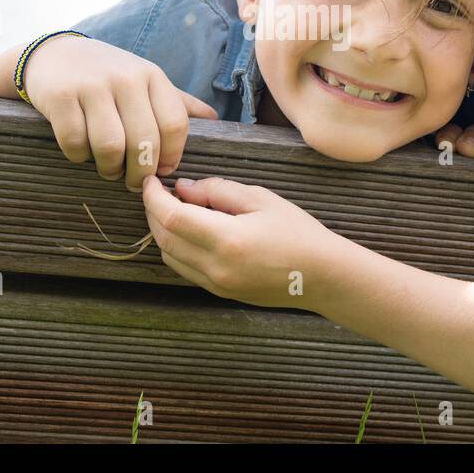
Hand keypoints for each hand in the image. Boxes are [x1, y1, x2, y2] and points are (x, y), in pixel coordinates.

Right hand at [23, 34, 217, 190]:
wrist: (53, 55)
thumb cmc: (107, 75)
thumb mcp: (144, 80)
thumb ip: (176, 102)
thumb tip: (213, 121)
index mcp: (152, 76)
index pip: (175, 125)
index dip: (172, 157)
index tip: (162, 172)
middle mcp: (125, 78)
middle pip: (145, 142)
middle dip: (140, 172)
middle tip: (133, 181)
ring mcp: (92, 85)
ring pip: (111, 147)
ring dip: (109, 169)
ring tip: (108, 169)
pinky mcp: (60, 96)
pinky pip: (75, 143)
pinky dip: (78, 157)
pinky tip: (80, 152)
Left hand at [141, 175, 343, 309]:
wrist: (322, 276)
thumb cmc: (298, 232)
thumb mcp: (261, 199)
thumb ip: (218, 191)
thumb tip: (183, 188)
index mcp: (228, 240)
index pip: (172, 217)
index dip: (154, 197)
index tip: (150, 180)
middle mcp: (216, 267)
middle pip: (163, 238)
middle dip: (154, 212)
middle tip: (158, 190)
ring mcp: (216, 284)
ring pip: (169, 256)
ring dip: (162, 231)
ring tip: (175, 208)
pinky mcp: (219, 292)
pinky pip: (184, 268)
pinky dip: (177, 247)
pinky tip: (190, 230)